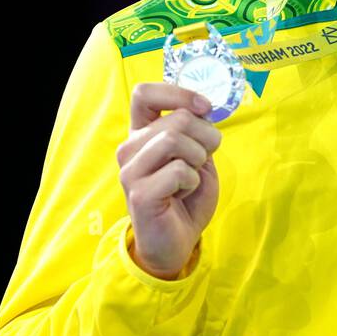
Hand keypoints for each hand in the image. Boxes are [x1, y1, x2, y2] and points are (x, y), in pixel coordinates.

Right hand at [116, 83, 221, 279]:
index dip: (178, 94)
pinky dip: (192, 181)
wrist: (175, 242)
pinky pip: (178, 170)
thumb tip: (203, 108)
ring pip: (175, 139)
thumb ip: (195, 131)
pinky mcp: (139, 193)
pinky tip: (182, 194)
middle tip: (205, 158)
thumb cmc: (186, 197)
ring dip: (198, 158)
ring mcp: (130, 170)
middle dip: (206, 136)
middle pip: (177, 118)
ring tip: (191, 177)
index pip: (144, 93)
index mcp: (142, 134)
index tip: (204, 108)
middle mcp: (130, 148)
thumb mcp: (196, 156)